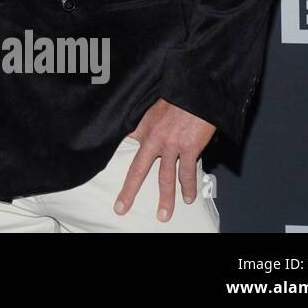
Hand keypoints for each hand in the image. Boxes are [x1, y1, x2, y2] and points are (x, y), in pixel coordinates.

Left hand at [114, 98, 215, 221]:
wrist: (196, 92)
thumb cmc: (177, 98)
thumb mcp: (152, 108)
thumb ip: (143, 124)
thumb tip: (134, 134)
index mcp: (144, 129)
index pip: (126, 150)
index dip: (117, 160)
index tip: (111, 171)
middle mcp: (154, 139)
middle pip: (138, 170)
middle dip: (129, 191)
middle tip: (122, 207)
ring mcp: (172, 146)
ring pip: (165, 178)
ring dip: (165, 199)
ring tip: (163, 215)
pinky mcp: (190, 149)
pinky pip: (187, 173)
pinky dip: (188, 187)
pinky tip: (188, 198)